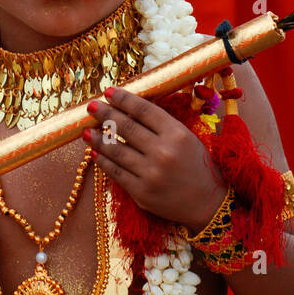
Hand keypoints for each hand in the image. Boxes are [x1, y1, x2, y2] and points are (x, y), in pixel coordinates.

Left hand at [82, 86, 225, 231]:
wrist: (207, 202)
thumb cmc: (197, 165)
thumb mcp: (186, 138)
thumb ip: (160, 125)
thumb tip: (127, 111)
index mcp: (177, 134)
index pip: (143, 110)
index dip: (123, 99)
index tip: (109, 91)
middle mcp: (163, 152)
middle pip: (126, 128)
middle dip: (105, 114)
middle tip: (91, 106)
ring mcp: (151, 174)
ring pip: (116, 150)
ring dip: (98, 138)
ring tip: (86, 130)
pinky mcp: (142, 193)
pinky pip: (116, 172)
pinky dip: (103, 161)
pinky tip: (95, 152)